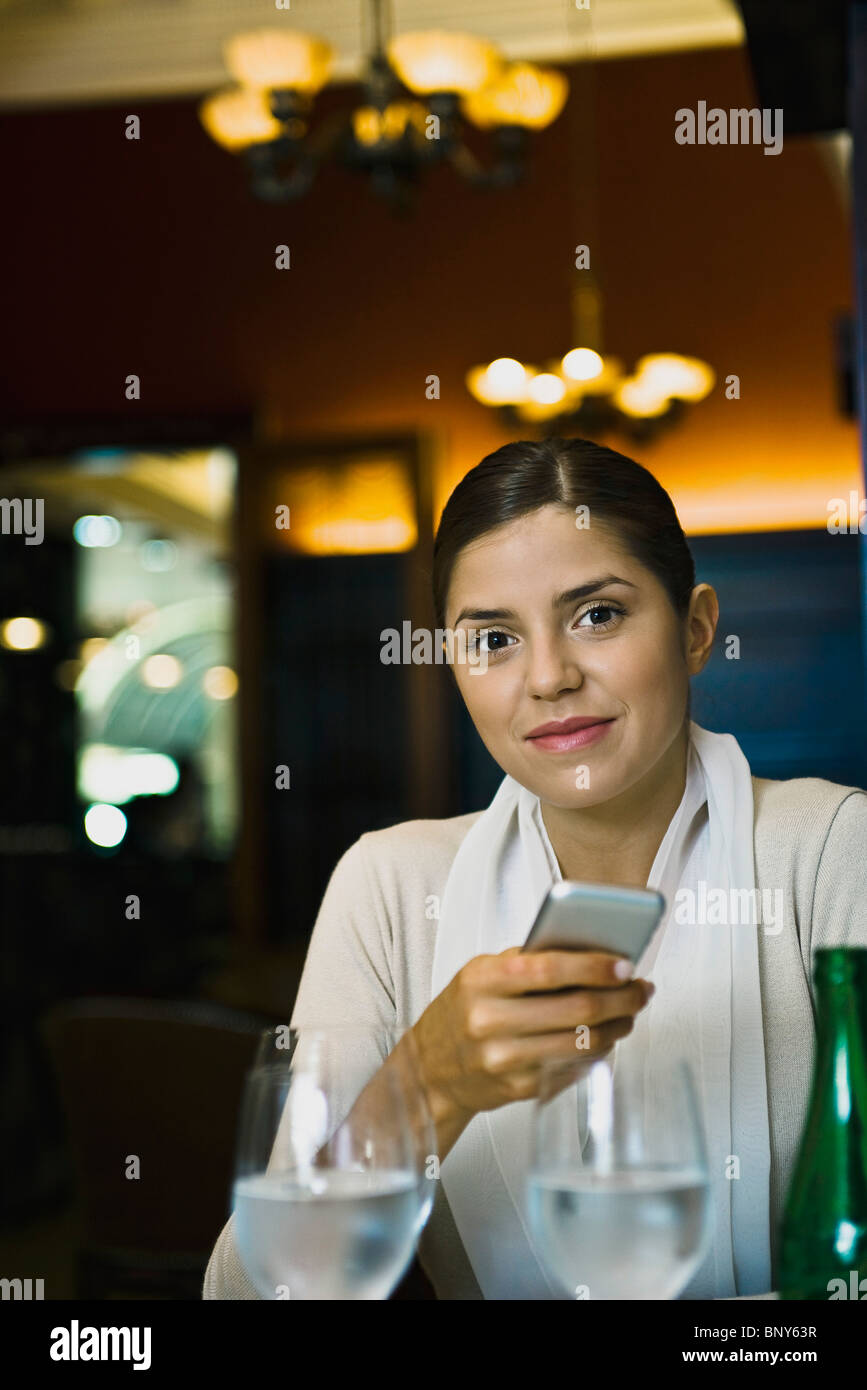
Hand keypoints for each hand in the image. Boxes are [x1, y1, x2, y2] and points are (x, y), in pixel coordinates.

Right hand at [411, 947, 653, 1156]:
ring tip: (629, 1012)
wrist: (429, 1069)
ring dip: (617, 1026)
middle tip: (640, 990)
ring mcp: (505, 1059)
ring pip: (583, 1042)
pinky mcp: (519, 1088)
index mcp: (482, 980)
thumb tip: (594, 954)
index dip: (595, 966)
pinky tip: (606, 1037)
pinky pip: (574, 1067)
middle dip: (621, 998)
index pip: (550, 968)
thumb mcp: (482, 974)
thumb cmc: (464, 1011)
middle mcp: (490, 1020)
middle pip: (577, 1009)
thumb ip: (529, 961)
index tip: (625, 964)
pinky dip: (598, 1051)